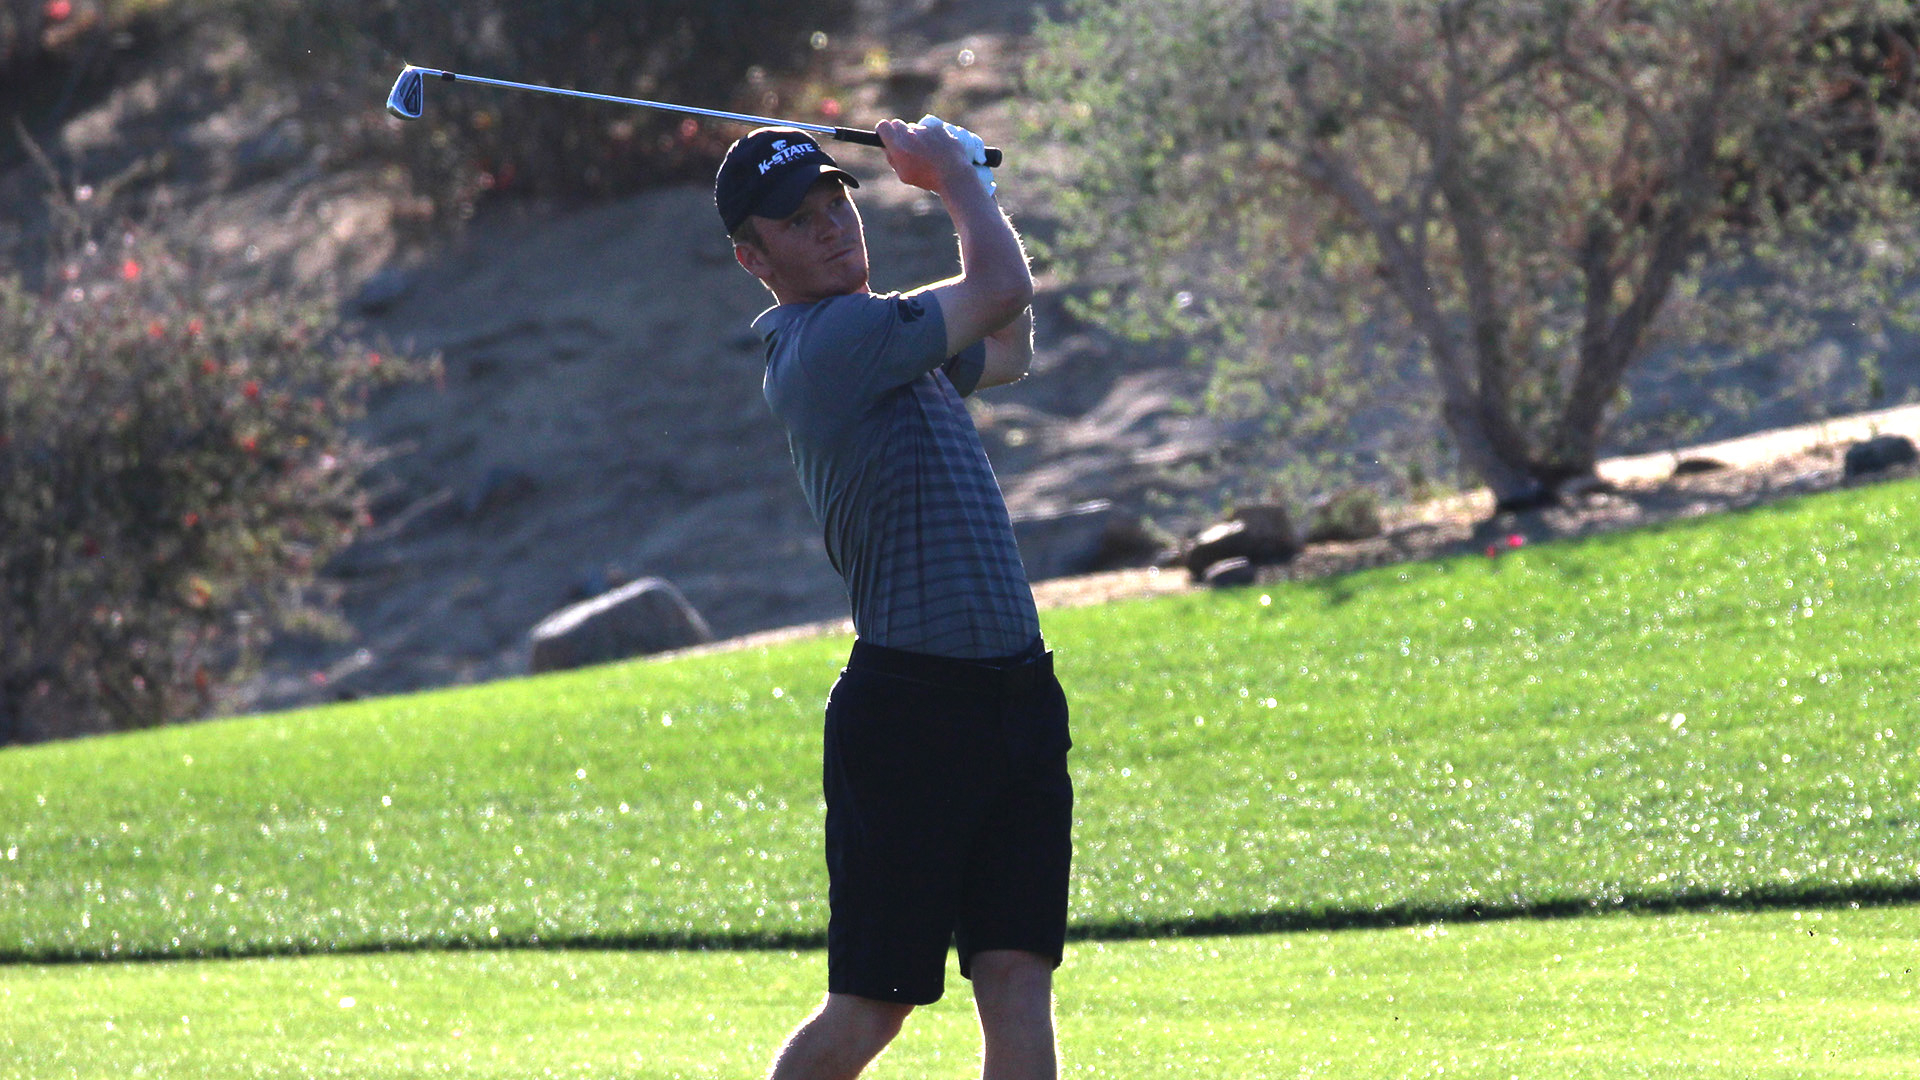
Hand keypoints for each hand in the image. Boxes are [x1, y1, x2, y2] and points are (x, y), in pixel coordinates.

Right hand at [875, 117, 993, 199]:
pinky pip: (929, 127)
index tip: (886, 136)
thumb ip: (891, 158)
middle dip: (898, 132)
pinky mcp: (937, 127)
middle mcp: (910, 135)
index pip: (883, 126)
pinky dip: (931, 135)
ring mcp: (924, 130)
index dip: (884, 131)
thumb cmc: (927, 178)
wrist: (953, 175)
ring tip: (927, 151)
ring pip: (914, 127)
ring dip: (916, 135)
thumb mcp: (904, 175)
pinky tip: (937, 147)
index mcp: (898, 148)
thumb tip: (885, 145)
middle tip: (906, 145)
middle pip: (897, 123)